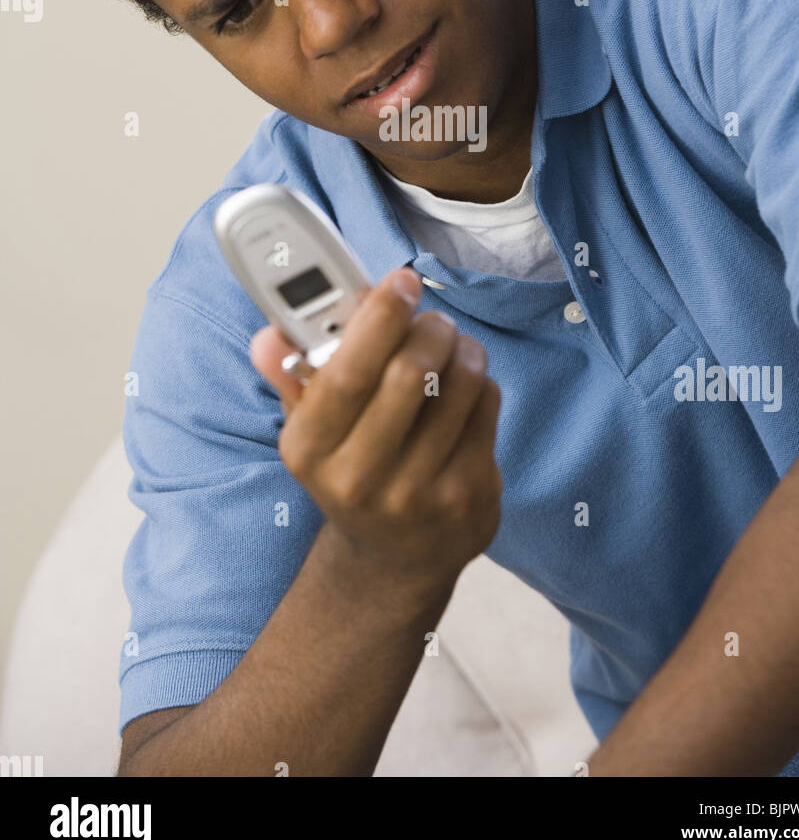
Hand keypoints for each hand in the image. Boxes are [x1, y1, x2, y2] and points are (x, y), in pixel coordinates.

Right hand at [250, 267, 502, 592]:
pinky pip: (487, 406)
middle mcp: (362, 480)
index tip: (399, 280)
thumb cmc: (349, 469)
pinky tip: (464, 387)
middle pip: (411, 372)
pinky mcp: (471, 495)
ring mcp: (421, 494)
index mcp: (310, 453)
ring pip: (460, 382)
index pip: (347, 374)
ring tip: (449, 345)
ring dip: (460, 346)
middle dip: (427, 326)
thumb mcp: (309, 429)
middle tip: (428, 316)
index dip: (378, 317)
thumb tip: (270, 336)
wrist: (393, 559)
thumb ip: (291, 374)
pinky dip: (479, 380)